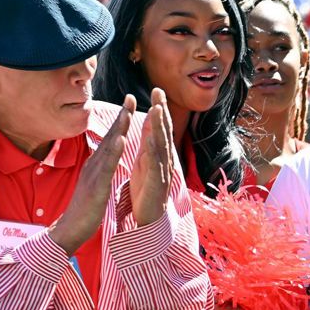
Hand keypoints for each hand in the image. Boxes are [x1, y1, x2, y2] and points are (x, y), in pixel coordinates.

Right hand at [50, 95, 132, 253]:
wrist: (71, 228)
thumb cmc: (85, 208)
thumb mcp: (96, 182)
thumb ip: (102, 167)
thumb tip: (108, 155)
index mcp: (98, 164)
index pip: (111, 138)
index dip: (121, 120)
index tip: (132, 102)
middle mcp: (94, 165)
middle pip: (110, 136)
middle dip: (122, 116)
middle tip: (132, 96)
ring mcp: (94, 174)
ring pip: (108, 148)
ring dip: (119, 129)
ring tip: (129, 112)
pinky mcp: (96, 187)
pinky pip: (106, 167)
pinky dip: (114, 152)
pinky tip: (121, 140)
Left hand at [131, 88, 175, 226]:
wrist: (148, 219)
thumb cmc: (146, 191)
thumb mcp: (145, 162)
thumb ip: (149, 143)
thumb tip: (151, 125)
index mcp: (158, 155)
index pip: (160, 128)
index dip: (160, 110)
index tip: (157, 90)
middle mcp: (164, 161)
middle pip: (164, 132)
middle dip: (162, 111)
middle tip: (159, 92)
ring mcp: (162, 172)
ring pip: (162, 146)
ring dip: (160, 127)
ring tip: (157, 109)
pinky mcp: (156, 184)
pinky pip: (155, 165)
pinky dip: (153, 151)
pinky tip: (150, 139)